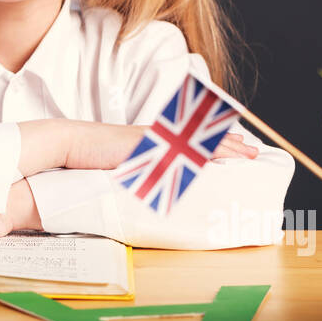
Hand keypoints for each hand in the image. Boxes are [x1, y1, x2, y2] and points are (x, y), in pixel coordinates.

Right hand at [62, 121, 258, 168]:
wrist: (69, 143)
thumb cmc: (86, 157)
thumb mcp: (114, 165)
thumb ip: (130, 171)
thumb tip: (141, 184)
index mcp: (150, 142)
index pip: (188, 140)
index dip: (212, 143)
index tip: (233, 146)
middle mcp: (156, 137)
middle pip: (199, 137)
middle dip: (227, 143)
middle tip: (252, 150)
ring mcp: (154, 139)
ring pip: (197, 140)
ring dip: (223, 146)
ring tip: (247, 151)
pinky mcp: (150, 146)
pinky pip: (183, 148)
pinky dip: (204, 152)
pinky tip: (220, 156)